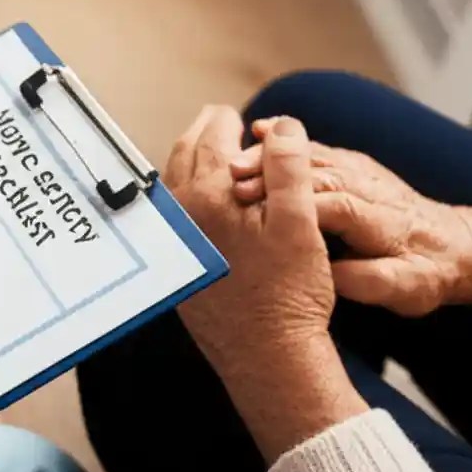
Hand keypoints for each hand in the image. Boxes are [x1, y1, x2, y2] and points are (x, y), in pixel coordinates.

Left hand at [168, 108, 333, 375]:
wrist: (267, 355)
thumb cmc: (289, 293)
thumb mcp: (301, 222)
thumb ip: (288, 166)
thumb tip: (282, 125)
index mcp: (210, 196)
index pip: (214, 137)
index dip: (229, 122)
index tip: (238, 116)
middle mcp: (181, 215)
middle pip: (183, 155)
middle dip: (202, 134)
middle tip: (218, 121)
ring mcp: (172, 241)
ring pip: (171, 184)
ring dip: (188, 162)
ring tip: (207, 152)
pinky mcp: (175, 263)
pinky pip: (171, 215)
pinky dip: (182, 194)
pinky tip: (199, 199)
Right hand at [229, 127, 471, 315]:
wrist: (455, 245)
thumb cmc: (426, 274)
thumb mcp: (411, 290)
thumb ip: (374, 282)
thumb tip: (332, 276)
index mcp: (383, 223)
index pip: (338, 206)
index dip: (298, 204)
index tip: (261, 209)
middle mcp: (371, 190)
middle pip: (319, 174)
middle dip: (275, 175)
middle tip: (233, 180)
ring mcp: (362, 173)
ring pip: (314, 157)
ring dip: (272, 157)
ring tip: (232, 162)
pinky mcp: (351, 166)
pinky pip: (316, 149)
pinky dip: (286, 140)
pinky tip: (256, 132)